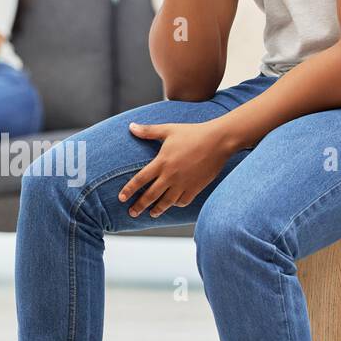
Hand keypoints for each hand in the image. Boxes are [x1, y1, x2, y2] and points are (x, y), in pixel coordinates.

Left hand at [119, 119, 234, 217]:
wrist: (219, 141)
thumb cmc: (193, 133)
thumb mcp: (169, 130)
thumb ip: (148, 131)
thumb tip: (131, 127)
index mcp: (162, 162)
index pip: (140, 180)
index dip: (129, 190)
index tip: (121, 198)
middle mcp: (171, 176)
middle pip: (150, 195)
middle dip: (139, 206)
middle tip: (132, 212)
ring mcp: (183, 184)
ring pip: (166, 202)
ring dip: (157, 209)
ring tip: (151, 213)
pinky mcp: (196, 188)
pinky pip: (183, 201)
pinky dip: (176, 204)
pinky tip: (172, 204)